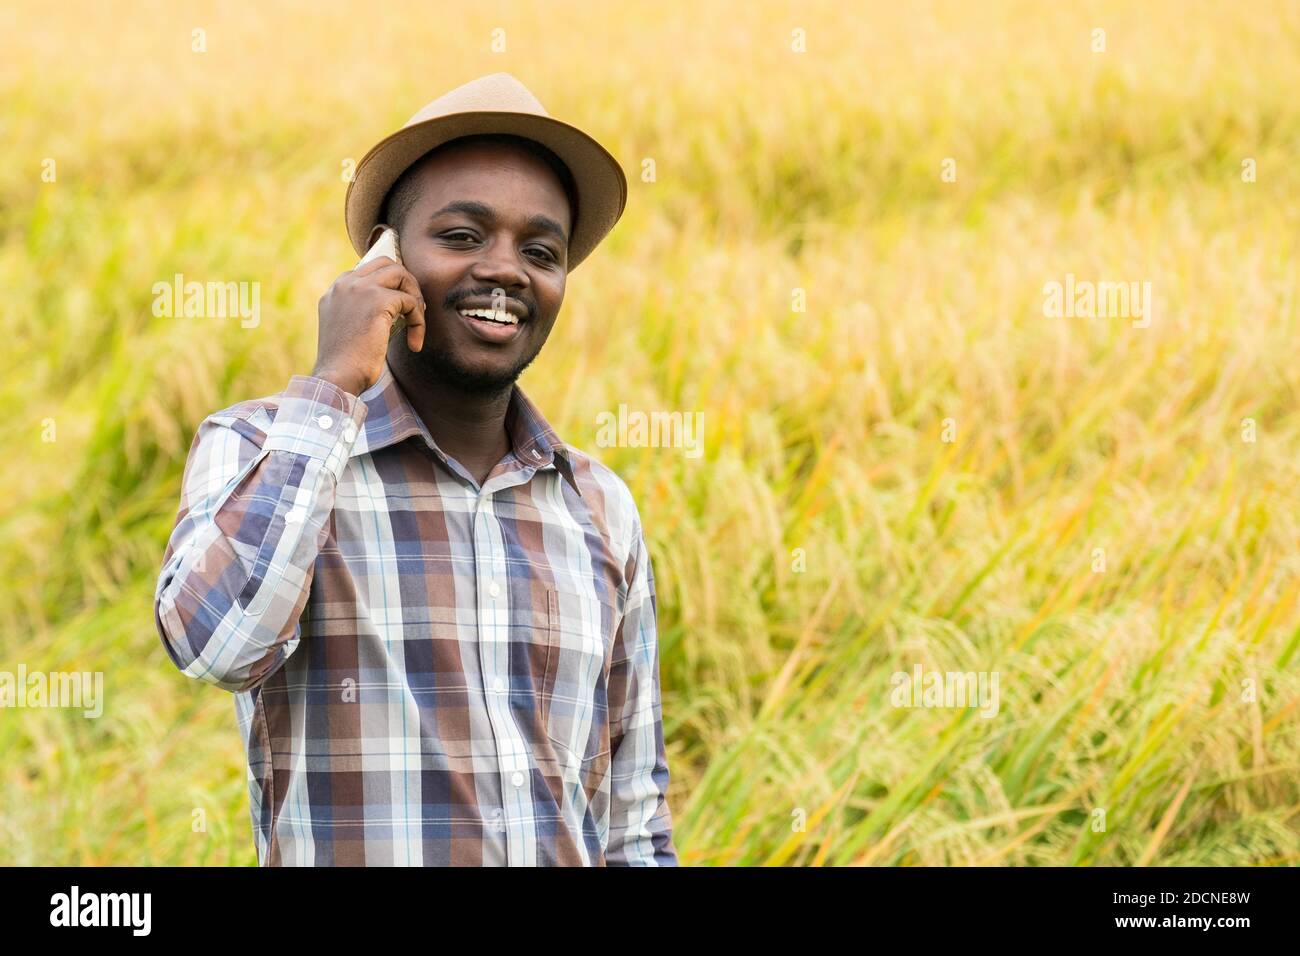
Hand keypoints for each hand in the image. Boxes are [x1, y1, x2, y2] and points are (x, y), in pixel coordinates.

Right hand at [312, 256, 425, 395]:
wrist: (338, 377)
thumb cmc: (346, 362)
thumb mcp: (348, 328)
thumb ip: (361, 309)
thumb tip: (393, 304)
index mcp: (336, 289)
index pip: (369, 270)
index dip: (391, 286)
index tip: (401, 308)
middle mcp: (346, 283)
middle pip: (387, 264)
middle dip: (406, 284)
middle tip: (414, 309)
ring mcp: (360, 289)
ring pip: (401, 274)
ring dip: (415, 297)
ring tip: (417, 323)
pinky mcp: (378, 300)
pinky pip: (411, 301)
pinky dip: (419, 322)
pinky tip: (414, 343)